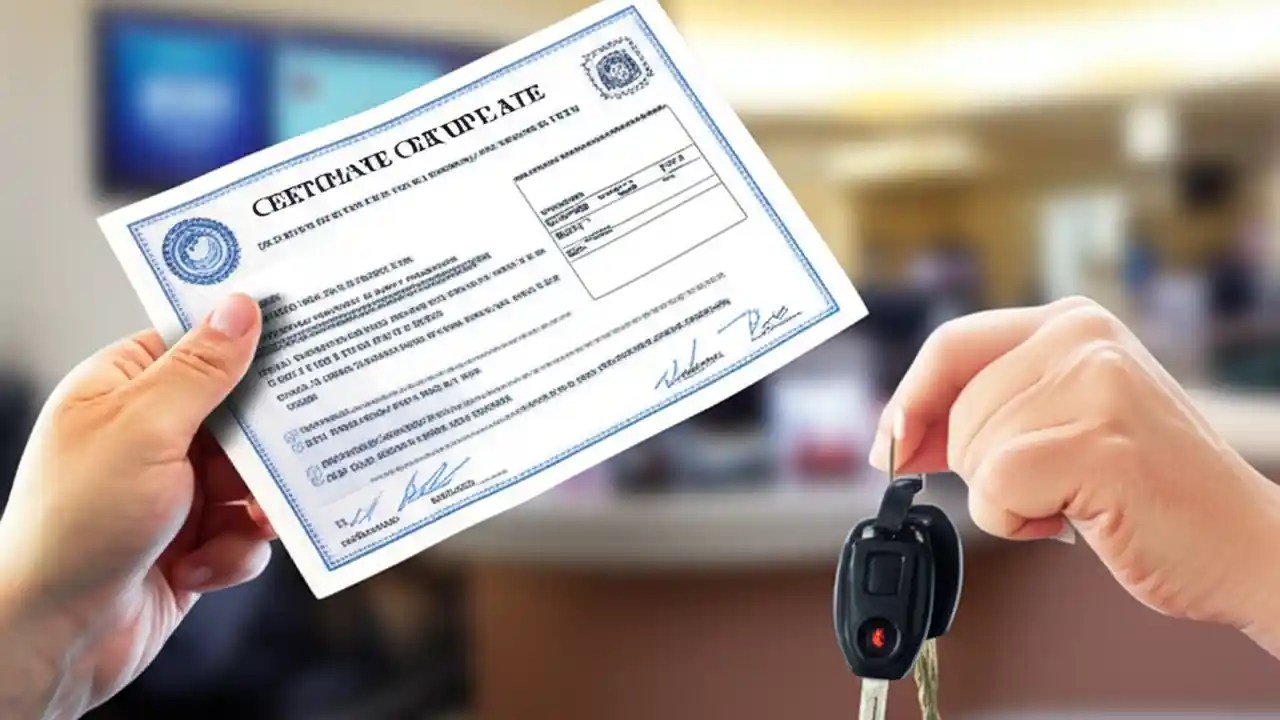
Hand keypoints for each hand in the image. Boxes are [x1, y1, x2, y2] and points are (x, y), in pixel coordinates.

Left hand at [0, 294, 273, 717]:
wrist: (53, 638)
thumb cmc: (77, 525)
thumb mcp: (144, 431)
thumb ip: (201, 370)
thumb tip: (242, 305)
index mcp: (122, 389)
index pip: (197, 341)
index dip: (247, 338)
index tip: (304, 331)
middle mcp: (149, 434)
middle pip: (241, 412)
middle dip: (267, 442)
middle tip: (298, 443)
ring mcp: (173, 489)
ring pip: (256, 476)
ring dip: (251, 508)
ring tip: (239, 525)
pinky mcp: (193, 540)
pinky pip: (247, 530)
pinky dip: (234, 552)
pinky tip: (197, 571)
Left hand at [869, 297, 1279, 655]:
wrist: (1245, 542)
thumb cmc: (1151, 489)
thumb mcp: (1066, 420)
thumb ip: (990, 409)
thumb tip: (898, 431)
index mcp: (1074, 323)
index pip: (951, 344)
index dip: (908, 399)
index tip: (891, 443)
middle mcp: (1083, 340)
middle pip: (957, 410)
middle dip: (980, 467)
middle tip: (1045, 488)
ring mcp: (1095, 387)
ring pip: (973, 453)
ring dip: (1007, 498)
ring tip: (1072, 498)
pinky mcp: (1098, 444)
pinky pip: (996, 489)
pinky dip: (1016, 521)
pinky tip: (1071, 519)